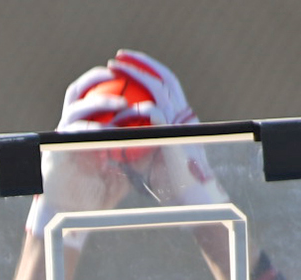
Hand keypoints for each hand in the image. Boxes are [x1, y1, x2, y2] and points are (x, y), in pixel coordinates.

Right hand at [31, 70, 159, 229]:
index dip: (105, 80)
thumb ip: (139, 149)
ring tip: (120, 103)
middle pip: (78, 91)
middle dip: (96, 78)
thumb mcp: (125, 167)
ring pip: (75, 107)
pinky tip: (105, 130)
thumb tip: (164, 135)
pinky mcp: (55, 151)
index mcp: (83, 127)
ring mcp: (60, 138)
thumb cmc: (99, 192)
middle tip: (118, 75)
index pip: (92, 94)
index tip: (128, 73)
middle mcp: (69, 127)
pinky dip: (90, 129)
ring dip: (98, 102)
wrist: (73, 215)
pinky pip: (72, 134)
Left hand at [106, 51, 223, 206]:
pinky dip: (133, 108)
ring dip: (136, 73)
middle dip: (141, 63)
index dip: (150, 71)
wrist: (188, 201)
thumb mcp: (149, 157)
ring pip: (159, 88)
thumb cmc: (167, 185)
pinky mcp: (174, 135)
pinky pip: (151, 112)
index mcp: (181, 118)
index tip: (128, 66)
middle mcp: (184, 116)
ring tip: (114, 67)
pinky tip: (117, 106)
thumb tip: (112, 134)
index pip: (168, 85)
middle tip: (118, 57)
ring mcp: (181, 124)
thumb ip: (136, 141)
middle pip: (165, 78)